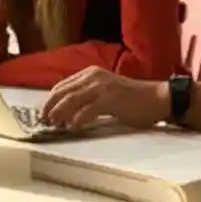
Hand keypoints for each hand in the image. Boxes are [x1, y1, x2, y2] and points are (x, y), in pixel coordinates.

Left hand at [40, 67, 168, 130]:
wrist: (157, 98)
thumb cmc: (132, 99)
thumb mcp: (104, 91)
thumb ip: (86, 95)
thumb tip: (64, 110)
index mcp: (90, 73)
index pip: (62, 85)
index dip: (50, 100)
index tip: (43, 113)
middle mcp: (93, 76)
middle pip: (63, 92)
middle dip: (50, 107)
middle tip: (43, 121)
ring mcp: (102, 87)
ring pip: (72, 100)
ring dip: (59, 114)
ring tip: (54, 125)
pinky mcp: (110, 99)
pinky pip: (87, 110)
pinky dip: (77, 120)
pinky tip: (72, 128)